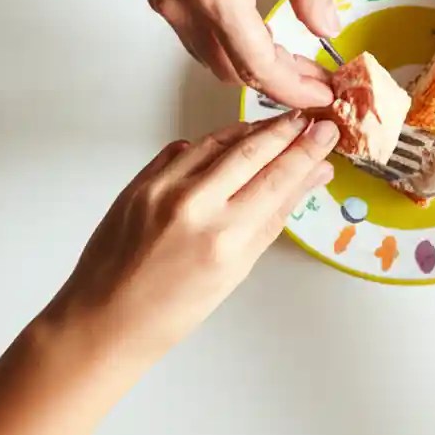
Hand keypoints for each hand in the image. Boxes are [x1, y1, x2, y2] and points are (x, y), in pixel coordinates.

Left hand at [44, 114, 337, 359]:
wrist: (107, 317)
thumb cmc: (174, 309)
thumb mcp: (238, 269)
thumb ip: (274, 217)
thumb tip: (311, 177)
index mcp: (225, 238)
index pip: (279, 178)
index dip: (307, 150)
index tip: (327, 131)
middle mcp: (194, 206)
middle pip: (252, 150)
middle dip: (286, 129)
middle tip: (309, 117)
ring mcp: (162, 189)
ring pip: (218, 141)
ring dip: (251, 130)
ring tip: (275, 126)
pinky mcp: (139, 182)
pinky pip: (183, 149)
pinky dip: (210, 143)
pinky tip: (228, 143)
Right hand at [108, 0, 337, 106]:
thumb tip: (327, 26)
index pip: (260, 66)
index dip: (296, 89)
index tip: (323, 94)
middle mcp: (180, 2)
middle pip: (234, 72)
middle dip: (279, 83)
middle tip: (317, 78)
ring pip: (212, 59)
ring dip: (252, 67)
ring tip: (294, 60)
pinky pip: (195, 37)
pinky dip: (229, 46)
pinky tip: (256, 34)